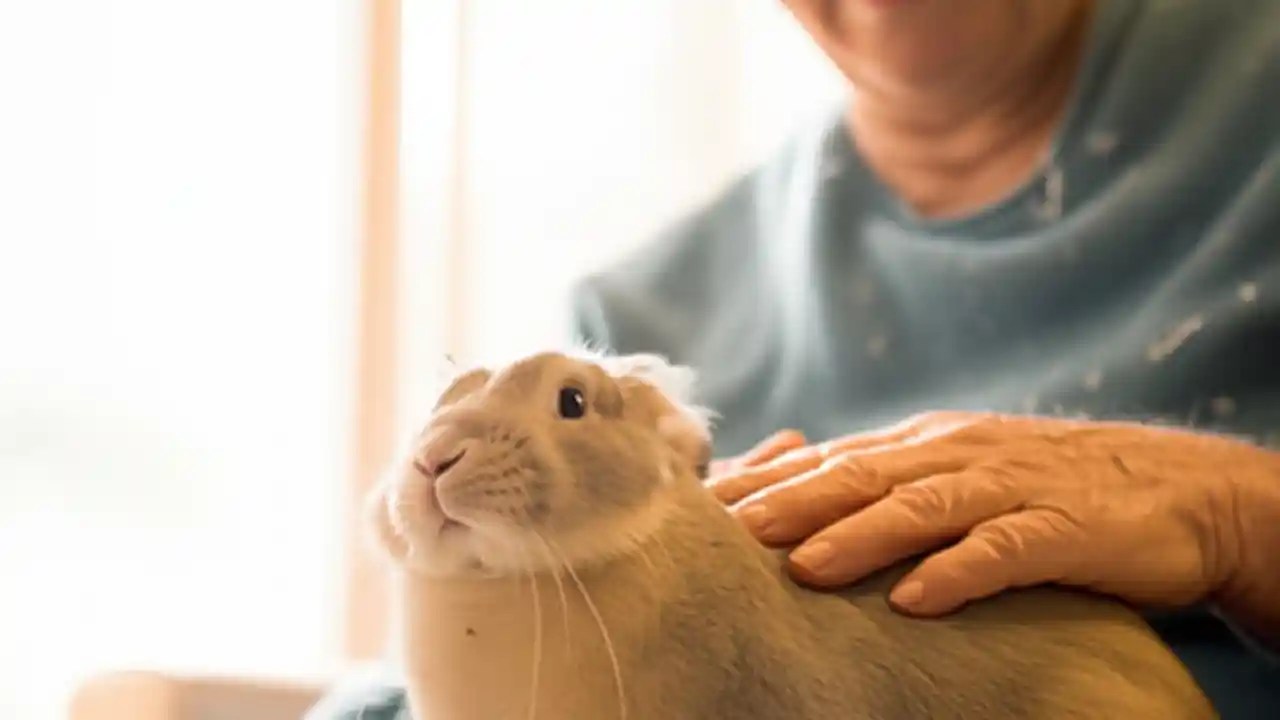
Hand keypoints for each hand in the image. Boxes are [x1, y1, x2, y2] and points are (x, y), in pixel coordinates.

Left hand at [709, 412, 1279, 629]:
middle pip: (862, 476)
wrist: (1178, 486)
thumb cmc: (1051, 486)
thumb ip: (892, 479)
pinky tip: (918, 599)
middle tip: (730, 533)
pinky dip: (958, 571)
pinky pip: (1005, 551)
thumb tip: (806, 493)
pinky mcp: (1062, 526)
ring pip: (921, 506)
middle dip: (793, 503)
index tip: (706, 509)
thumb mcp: (963, 471)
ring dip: (860, 535)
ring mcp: (1009, 487)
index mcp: (926, 444)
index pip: (832, 460)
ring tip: (804, 567)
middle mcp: (956, 454)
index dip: (769, 483)